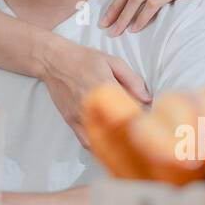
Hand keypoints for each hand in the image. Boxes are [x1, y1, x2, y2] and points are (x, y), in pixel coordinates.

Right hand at [36, 36, 151, 147]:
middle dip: (131, 132)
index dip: (143, 118)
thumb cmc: (83, 59)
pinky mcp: (71, 121)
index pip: (131, 110)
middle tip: (140, 131)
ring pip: (102, 140)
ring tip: (124, 139)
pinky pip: (86, 141)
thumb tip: (147, 99)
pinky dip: (98, 145)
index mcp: (105, 87)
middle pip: (118, 129)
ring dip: (114, 142)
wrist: (53, 62)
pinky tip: (106, 142)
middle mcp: (91, 104)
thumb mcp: (112, 61)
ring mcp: (79, 116)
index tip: (150, 120)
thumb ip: (132, 80)